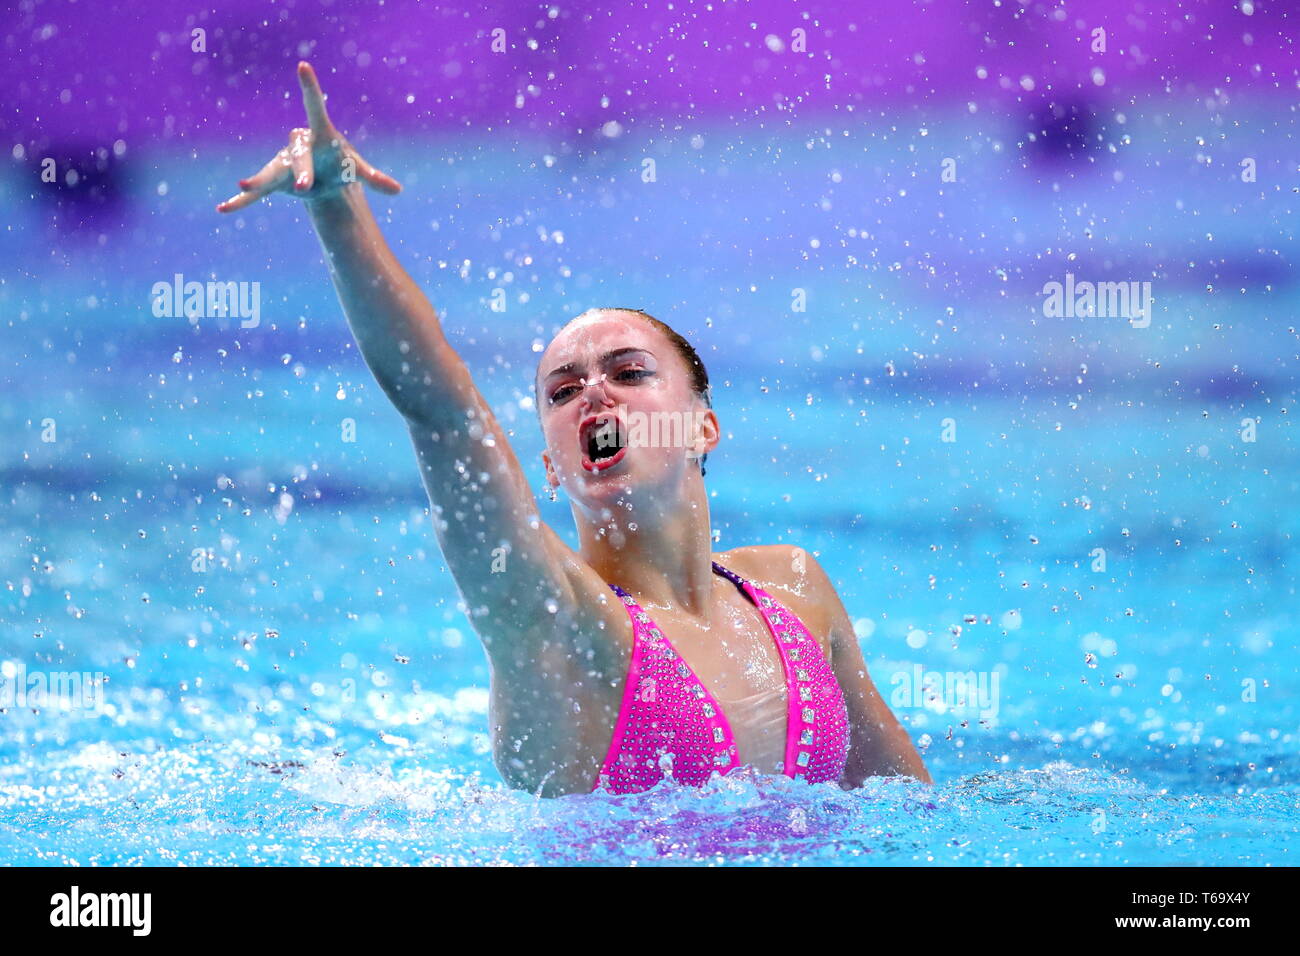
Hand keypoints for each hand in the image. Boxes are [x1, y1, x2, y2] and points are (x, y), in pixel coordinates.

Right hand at [216, 61, 400, 212]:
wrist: (320, 178)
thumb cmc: (339, 164)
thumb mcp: (356, 169)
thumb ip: (374, 178)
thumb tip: (398, 191)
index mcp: (320, 135)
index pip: (315, 108)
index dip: (310, 88)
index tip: (303, 65)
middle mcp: (298, 146)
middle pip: (299, 156)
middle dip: (302, 171)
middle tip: (306, 188)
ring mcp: (284, 164)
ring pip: (271, 172)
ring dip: (260, 180)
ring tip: (244, 184)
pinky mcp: (275, 182)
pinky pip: (257, 192)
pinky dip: (241, 201)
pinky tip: (224, 208)